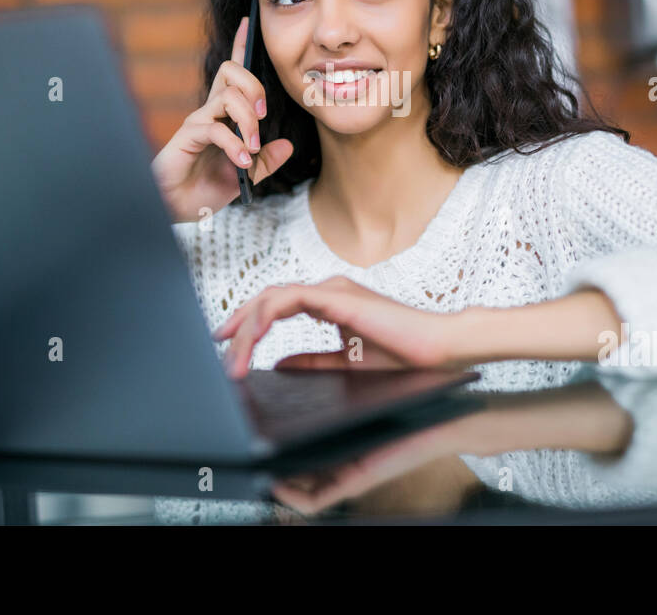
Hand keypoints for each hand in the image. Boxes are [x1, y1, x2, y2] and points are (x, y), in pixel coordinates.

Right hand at [150, 15, 293, 222]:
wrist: (176, 209)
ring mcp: (198, 121)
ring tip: (252, 148)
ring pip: (228, 97)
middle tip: (264, 115)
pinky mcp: (187, 136)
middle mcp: (210, 111)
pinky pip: (215, 127)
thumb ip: (265, 161)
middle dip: (255, 86)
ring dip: (248, 121)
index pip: (233, 75)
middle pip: (231, 73)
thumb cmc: (205, 189)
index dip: (240, 46)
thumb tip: (288, 145)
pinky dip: (234, 144)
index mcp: (224, 115)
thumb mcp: (244, 176)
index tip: (248, 22)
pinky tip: (241, 161)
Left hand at [212, 275, 463, 378]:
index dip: (249, 321)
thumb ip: (314, 361)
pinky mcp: (338, 297)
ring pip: (272, 297)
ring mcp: (333, 290)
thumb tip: (279, 366)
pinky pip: (288, 300)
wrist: (438, 349)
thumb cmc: (405, 356)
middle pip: (268, 297)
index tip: (228, 344)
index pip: (278, 303)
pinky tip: (252, 340)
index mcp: (331, 302)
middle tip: (218, 347)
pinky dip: (264, 318)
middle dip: (238, 321)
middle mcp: (329, 290)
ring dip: (246, 327)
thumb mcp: (346, 363)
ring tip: (231, 357)